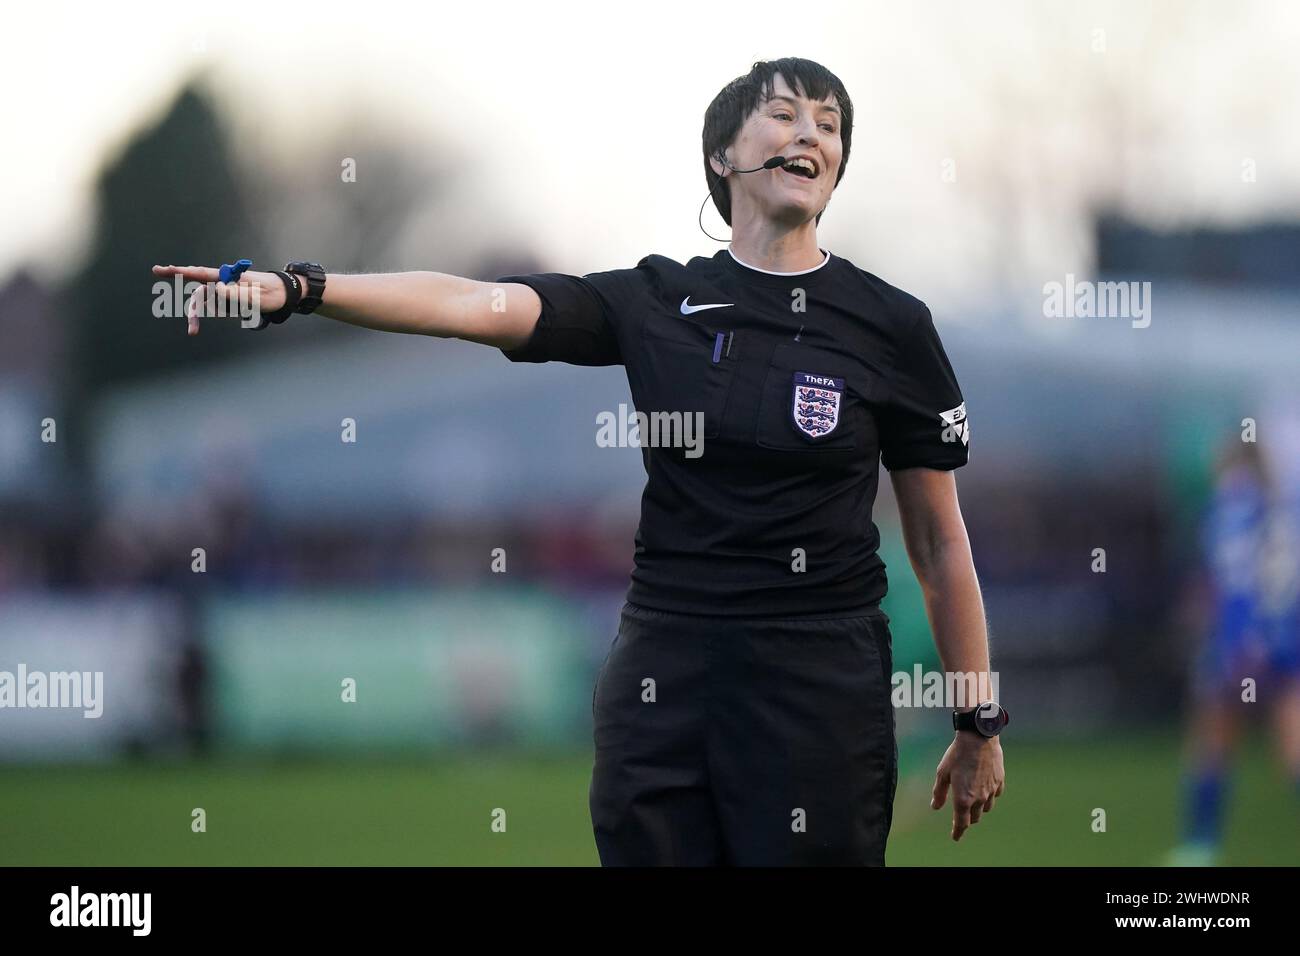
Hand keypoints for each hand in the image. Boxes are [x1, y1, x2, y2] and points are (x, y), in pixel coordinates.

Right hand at [151, 264, 286, 335]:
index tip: (160, 270)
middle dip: (192, 310)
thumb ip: (235, 293)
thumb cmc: (272, 292)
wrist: (286, 295)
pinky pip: (217, 308)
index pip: (200, 273)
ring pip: (206, 303)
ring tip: (193, 331)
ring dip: (198, 316)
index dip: (179, 271)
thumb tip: (215, 288)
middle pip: (199, 294)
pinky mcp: (230, 300)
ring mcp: (226, 292)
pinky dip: (216, 314)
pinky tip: (229, 316)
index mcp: (227, 277)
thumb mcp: (256, 296)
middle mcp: (223, 282)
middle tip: (191, 329)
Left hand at [931, 732, 1004, 841]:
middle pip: (974, 817)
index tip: (955, 837)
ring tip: (972, 801)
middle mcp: (979, 798)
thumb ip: (939, 792)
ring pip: (986, 808)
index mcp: (963, 798)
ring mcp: (991, 791)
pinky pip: (995, 795)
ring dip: (979, 808)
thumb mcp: (942, 773)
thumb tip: (935, 806)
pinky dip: (989, 796)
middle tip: (961, 816)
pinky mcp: (999, 781)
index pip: (962, 823)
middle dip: (967, 819)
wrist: (979, 739)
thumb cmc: (957, 755)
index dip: (958, 831)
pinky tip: (984, 788)